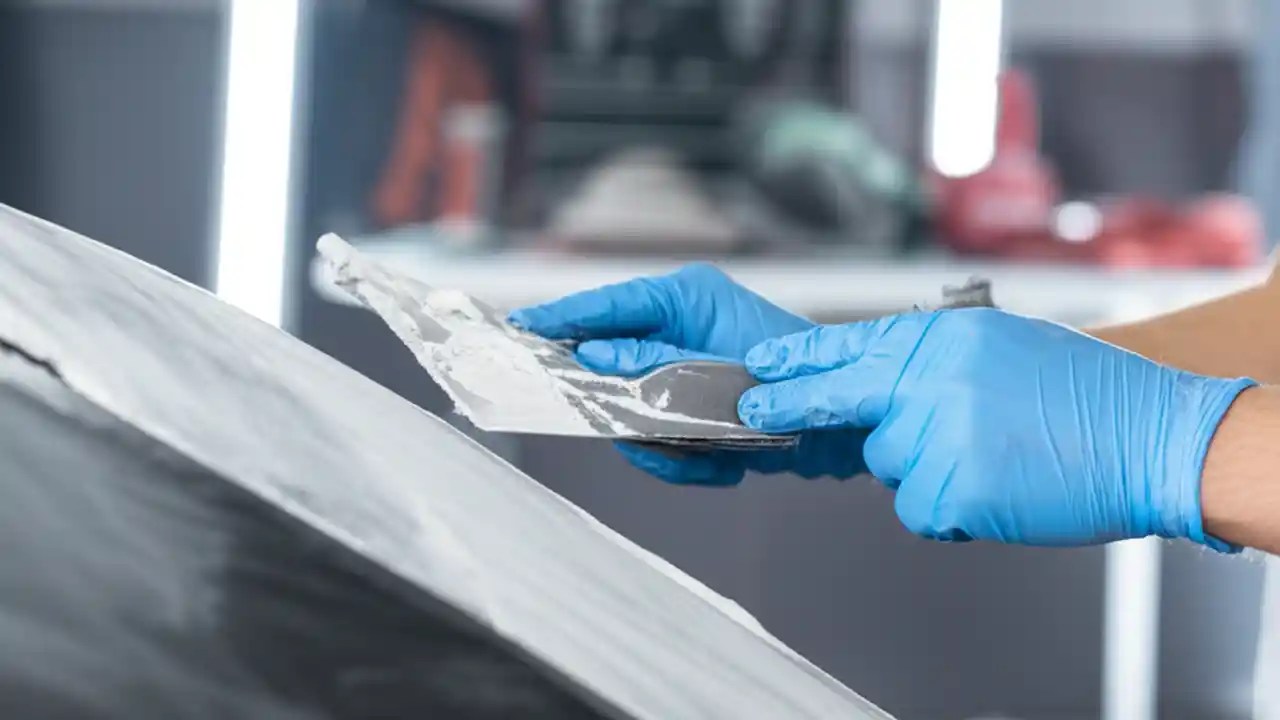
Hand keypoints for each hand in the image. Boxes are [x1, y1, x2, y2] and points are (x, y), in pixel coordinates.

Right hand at [509, 264, 866, 484]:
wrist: (847, 426)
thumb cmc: (797, 380)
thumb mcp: (717, 368)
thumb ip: (652, 361)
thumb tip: (593, 354)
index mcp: (686, 300)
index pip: (609, 304)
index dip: (562, 318)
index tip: (519, 327)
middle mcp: (681, 329)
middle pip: (611, 363)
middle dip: (616, 405)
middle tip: (610, 424)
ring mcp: (685, 369)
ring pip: (635, 413)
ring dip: (663, 445)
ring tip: (707, 454)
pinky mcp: (695, 406)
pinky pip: (663, 439)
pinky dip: (686, 462)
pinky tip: (724, 467)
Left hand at [738, 308, 1254, 547]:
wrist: (1152, 438)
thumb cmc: (1086, 395)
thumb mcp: (999, 346)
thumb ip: (932, 361)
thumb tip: (878, 382)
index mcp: (942, 336)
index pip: (849, 345)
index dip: (798, 359)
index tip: (759, 366)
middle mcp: (929, 377)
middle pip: (838, 400)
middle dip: (791, 405)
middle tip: (757, 410)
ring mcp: (936, 433)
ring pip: (888, 464)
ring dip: (924, 469)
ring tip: (989, 456)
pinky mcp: (950, 487)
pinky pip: (921, 509)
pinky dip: (952, 509)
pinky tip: (997, 488)